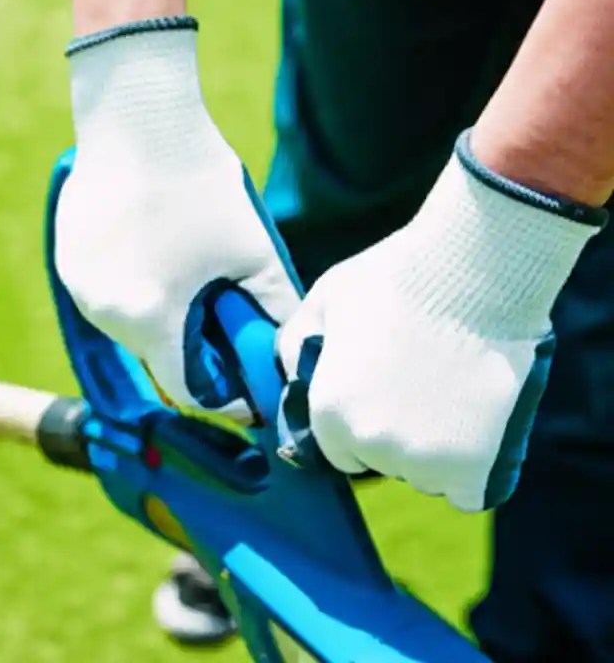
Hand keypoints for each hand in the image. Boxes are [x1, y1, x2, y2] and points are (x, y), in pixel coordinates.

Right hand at [54, 17, 300, 410]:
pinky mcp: (66, 259)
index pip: (187, 388)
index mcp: (149, 318)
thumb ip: (275, 308)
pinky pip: (104, 292)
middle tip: (223, 312)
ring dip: (160, 312)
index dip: (224, 392)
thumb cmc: (199, 180)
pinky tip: (155, 246)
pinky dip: (133, 283)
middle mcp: (103, 312)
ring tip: (188, 272)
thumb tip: (284, 350)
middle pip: (156, 353)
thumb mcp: (253, 250)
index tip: (245, 381)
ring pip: (128, 323)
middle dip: (192, 343)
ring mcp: (78, 286)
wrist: (137, 117)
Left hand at [278, 131, 603, 510]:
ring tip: (453, 402)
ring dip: (435, 453)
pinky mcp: (473, 463)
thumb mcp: (324, 301)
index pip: (337, 449)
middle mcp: (369, 443)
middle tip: (420, 392)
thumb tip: (291, 374)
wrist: (473, 273)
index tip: (382, 400)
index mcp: (328, 411)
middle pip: (381, 461)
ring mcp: (423, 458)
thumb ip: (296, 344)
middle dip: (394, 436)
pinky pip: (467, 494)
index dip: (358, 426)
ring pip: (424, 476)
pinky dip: (471, 475)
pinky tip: (476, 439)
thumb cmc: (396, 279)